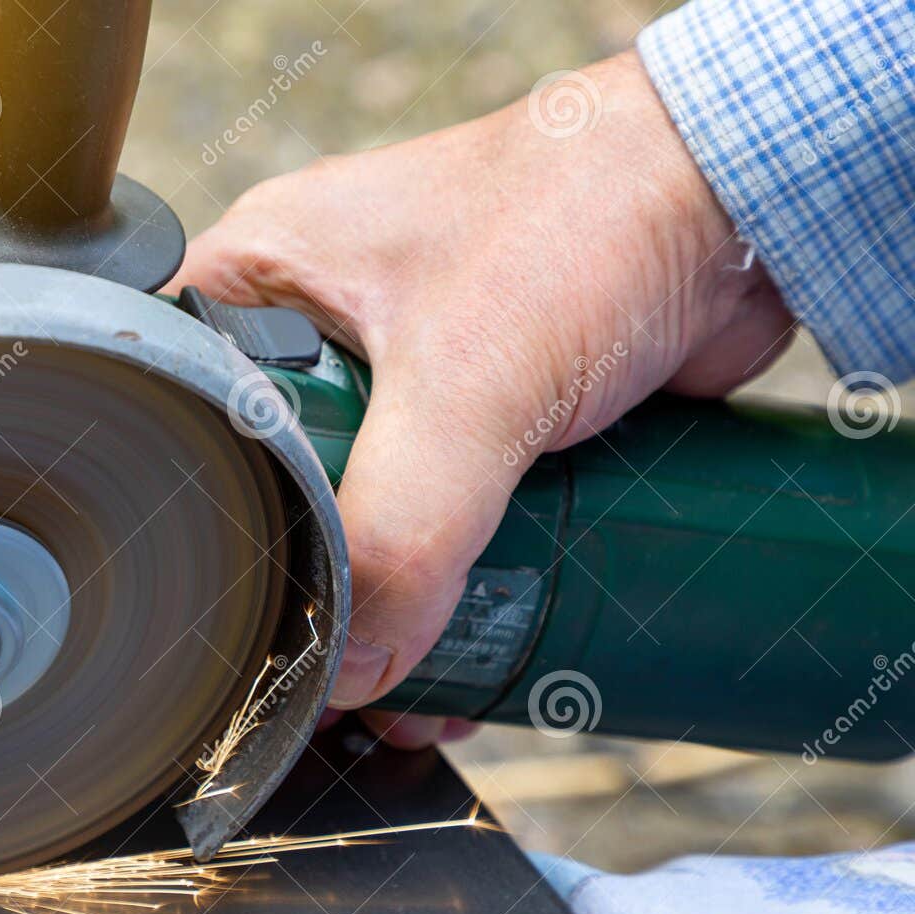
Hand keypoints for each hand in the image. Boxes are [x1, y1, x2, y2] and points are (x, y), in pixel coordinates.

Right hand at [167, 50, 792, 739]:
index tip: (229, 622)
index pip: (184, 423)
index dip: (203, 525)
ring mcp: (409, 377)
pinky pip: (443, 526)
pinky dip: (451, 595)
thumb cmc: (588, 216)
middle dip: (309, 592)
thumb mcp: (465, 381)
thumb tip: (354, 666)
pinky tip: (465, 661)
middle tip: (322, 681)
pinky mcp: (486, 417)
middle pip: (277, 491)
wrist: (741, 197)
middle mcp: (320, 329)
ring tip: (402, 702)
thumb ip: (398, 528)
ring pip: (366, 520)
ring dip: (387, 613)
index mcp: (261, 282)